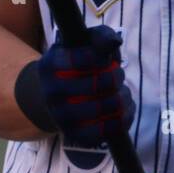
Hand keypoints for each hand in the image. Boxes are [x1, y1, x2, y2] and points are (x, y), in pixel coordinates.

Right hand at [32, 25, 133, 147]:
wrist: (60, 96)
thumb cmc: (79, 63)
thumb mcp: (86, 43)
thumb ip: (101, 36)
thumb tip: (115, 43)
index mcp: (49, 65)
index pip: (82, 60)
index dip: (101, 58)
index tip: (105, 58)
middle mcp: (50, 93)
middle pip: (96, 85)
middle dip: (115, 76)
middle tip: (117, 74)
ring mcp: (61, 118)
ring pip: (104, 108)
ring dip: (122, 97)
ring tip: (122, 91)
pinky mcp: (76, 135)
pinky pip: (107, 130)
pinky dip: (124, 117)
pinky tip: (124, 108)